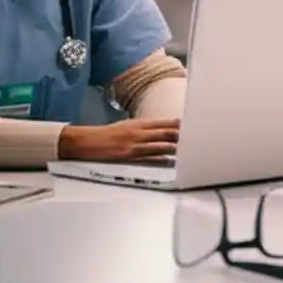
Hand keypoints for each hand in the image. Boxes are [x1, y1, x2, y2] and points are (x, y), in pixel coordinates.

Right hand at [58, 118, 179, 160]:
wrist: (87, 141)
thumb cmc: (107, 135)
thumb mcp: (126, 127)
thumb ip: (144, 129)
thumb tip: (159, 131)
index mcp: (139, 124)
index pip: (163, 123)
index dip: (178, 124)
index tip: (191, 124)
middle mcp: (138, 132)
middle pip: (165, 132)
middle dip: (181, 135)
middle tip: (195, 136)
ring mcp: (134, 143)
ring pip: (159, 144)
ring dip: (174, 147)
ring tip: (188, 149)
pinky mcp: (128, 155)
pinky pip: (148, 156)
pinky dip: (160, 157)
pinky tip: (169, 159)